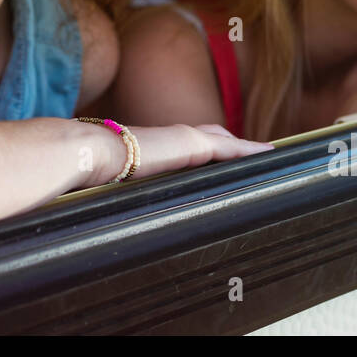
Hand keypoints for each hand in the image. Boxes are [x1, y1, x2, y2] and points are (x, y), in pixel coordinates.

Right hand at [83, 123, 273, 186]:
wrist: (91, 151)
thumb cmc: (93, 172)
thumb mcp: (116, 184)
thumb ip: (124, 190)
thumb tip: (112, 218)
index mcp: (153, 148)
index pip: (186, 145)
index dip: (205, 149)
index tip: (216, 161)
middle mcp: (169, 139)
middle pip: (209, 137)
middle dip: (229, 145)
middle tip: (249, 155)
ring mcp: (182, 138)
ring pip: (222, 140)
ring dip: (242, 148)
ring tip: (262, 154)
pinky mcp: (192, 143)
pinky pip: (228, 148)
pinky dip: (248, 150)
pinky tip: (265, 154)